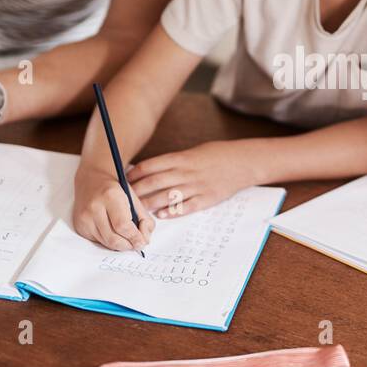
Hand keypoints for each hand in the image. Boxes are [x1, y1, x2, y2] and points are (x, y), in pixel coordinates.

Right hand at [73, 164, 155, 251]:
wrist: (92, 181)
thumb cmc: (116, 191)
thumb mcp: (135, 199)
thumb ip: (145, 219)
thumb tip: (144, 240)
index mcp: (111, 196)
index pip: (123, 226)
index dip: (134, 238)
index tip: (142, 242)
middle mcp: (94, 207)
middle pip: (113, 238)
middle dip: (128, 245)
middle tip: (136, 244)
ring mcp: (84, 217)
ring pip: (105, 243)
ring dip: (119, 245)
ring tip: (127, 239)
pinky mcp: (79, 225)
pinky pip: (97, 241)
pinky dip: (108, 241)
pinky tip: (113, 233)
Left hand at [127, 141, 254, 217]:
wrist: (243, 162)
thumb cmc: (216, 155)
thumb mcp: (193, 152)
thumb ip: (173, 162)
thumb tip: (150, 169)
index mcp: (182, 158)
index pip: (151, 166)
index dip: (135, 174)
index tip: (123, 180)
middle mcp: (187, 172)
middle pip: (155, 182)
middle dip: (137, 191)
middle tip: (123, 199)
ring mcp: (197, 186)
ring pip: (167, 196)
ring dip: (150, 204)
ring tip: (137, 210)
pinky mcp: (206, 199)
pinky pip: (186, 207)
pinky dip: (172, 211)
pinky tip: (161, 215)